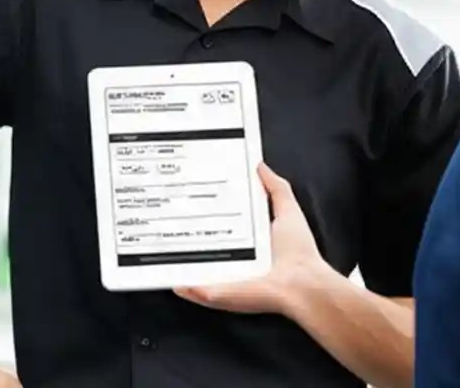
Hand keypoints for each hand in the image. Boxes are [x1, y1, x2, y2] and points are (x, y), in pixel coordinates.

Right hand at [173, 162, 328, 315]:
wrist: (302, 286)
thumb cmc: (299, 254)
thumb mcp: (287, 211)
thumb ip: (275, 188)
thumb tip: (260, 166)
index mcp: (248, 243)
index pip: (220, 225)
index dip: (205, 211)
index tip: (189, 196)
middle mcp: (234, 261)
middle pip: (202, 246)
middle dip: (183, 233)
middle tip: (165, 216)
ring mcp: (225, 278)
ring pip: (193, 268)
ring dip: (176, 260)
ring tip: (157, 243)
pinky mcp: (220, 293)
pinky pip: (194, 289)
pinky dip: (181, 284)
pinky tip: (168, 276)